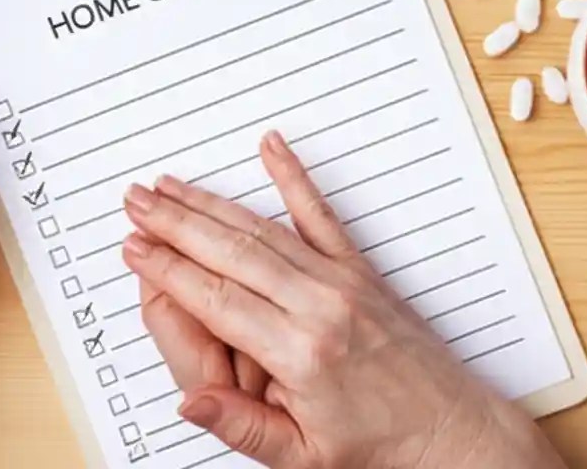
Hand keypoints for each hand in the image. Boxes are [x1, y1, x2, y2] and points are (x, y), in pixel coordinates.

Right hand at [121, 131, 564, 468]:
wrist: (450, 434)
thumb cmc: (381, 447)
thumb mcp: (301, 458)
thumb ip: (241, 427)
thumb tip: (191, 402)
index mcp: (300, 354)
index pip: (215, 300)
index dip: (168, 270)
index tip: (135, 248)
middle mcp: (321, 307)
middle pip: (231, 253)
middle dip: (176, 223)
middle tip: (137, 201)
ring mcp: (342, 282)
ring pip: (264, 230)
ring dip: (212, 204)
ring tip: (172, 186)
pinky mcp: (361, 271)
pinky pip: (322, 215)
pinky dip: (294, 178)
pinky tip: (272, 149)